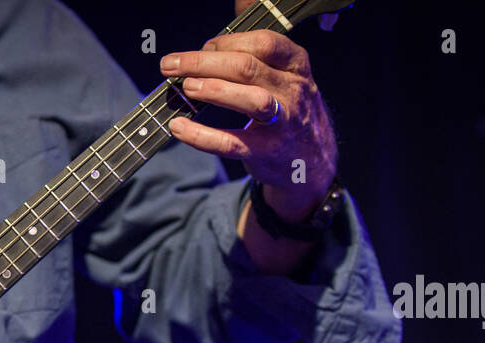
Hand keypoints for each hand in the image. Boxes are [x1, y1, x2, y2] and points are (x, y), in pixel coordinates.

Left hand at [160, 14, 337, 221]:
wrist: (312, 160)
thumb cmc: (287, 110)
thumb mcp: (284, 76)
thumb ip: (255, 54)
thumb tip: (212, 40)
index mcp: (295, 65)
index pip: (263, 43)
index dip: (228, 42)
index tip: (203, 48)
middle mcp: (293, 91)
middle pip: (248, 67)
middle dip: (205, 62)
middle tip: (172, 65)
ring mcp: (282, 123)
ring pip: (250, 100)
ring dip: (214, 90)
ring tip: (186, 87)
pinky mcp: (266, 152)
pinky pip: (232, 143)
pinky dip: (202, 136)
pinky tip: (179, 128)